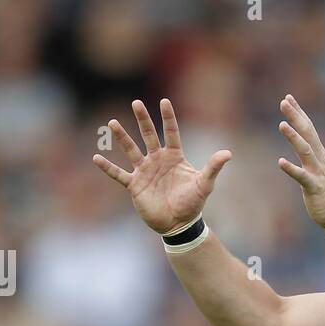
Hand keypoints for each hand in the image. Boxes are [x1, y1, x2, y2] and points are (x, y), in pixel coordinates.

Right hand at [93, 98, 230, 234]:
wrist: (179, 224)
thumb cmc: (193, 203)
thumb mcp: (205, 184)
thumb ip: (213, 167)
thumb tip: (228, 153)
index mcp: (174, 157)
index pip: (170, 133)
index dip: (168, 118)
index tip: (164, 101)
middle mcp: (157, 160)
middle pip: (148, 135)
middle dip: (143, 120)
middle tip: (136, 103)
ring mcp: (145, 171)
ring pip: (131, 150)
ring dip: (122, 137)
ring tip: (112, 123)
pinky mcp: (135, 185)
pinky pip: (119, 174)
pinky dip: (108, 167)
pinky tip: (96, 157)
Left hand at [276, 94, 324, 230]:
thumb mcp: (317, 168)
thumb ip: (309, 155)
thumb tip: (301, 142)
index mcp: (319, 154)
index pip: (308, 129)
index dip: (299, 113)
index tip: (288, 98)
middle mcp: (319, 159)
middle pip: (307, 133)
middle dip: (296, 117)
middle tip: (284, 102)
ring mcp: (318, 173)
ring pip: (305, 151)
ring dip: (294, 137)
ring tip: (282, 125)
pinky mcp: (314, 187)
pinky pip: (302, 177)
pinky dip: (291, 169)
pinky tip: (280, 162)